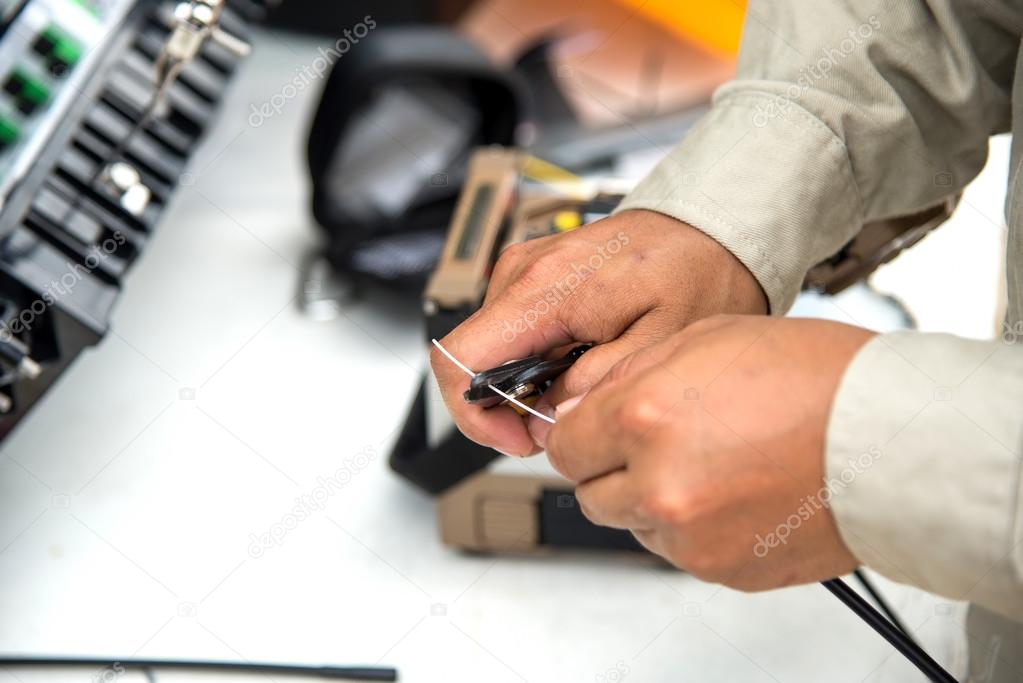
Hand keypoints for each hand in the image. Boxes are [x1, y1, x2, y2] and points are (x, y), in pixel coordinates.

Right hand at [429, 209, 766, 456]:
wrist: (711, 225)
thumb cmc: (695, 272)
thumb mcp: (655, 348)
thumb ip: (591, 389)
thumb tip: (545, 419)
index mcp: (544, 289)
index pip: (456, 359)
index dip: (474, 415)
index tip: (517, 437)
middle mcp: (523, 272)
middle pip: (468, 358)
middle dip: (506, 405)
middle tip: (559, 421)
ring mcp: (526, 268)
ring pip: (489, 347)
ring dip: (522, 382)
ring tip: (579, 385)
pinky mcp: (536, 273)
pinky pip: (512, 329)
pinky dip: (534, 359)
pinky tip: (578, 361)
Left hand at [545, 315, 875, 589]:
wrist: (894, 438)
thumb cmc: (815, 378)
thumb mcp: (703, 340)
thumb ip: (624, 378)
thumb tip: (577, 413)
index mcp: (646, 418)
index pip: (562, 447)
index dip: (580, 434)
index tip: (595, 430)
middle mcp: (660, 485)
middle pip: (589, 493)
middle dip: (612, 467)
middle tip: (660, 442)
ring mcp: (691, 537)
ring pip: (633, 525)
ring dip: (652, 499)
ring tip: (711, 462)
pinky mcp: (722, 570)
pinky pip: (678, 551)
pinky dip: (692, 527)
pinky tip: (734, 491)